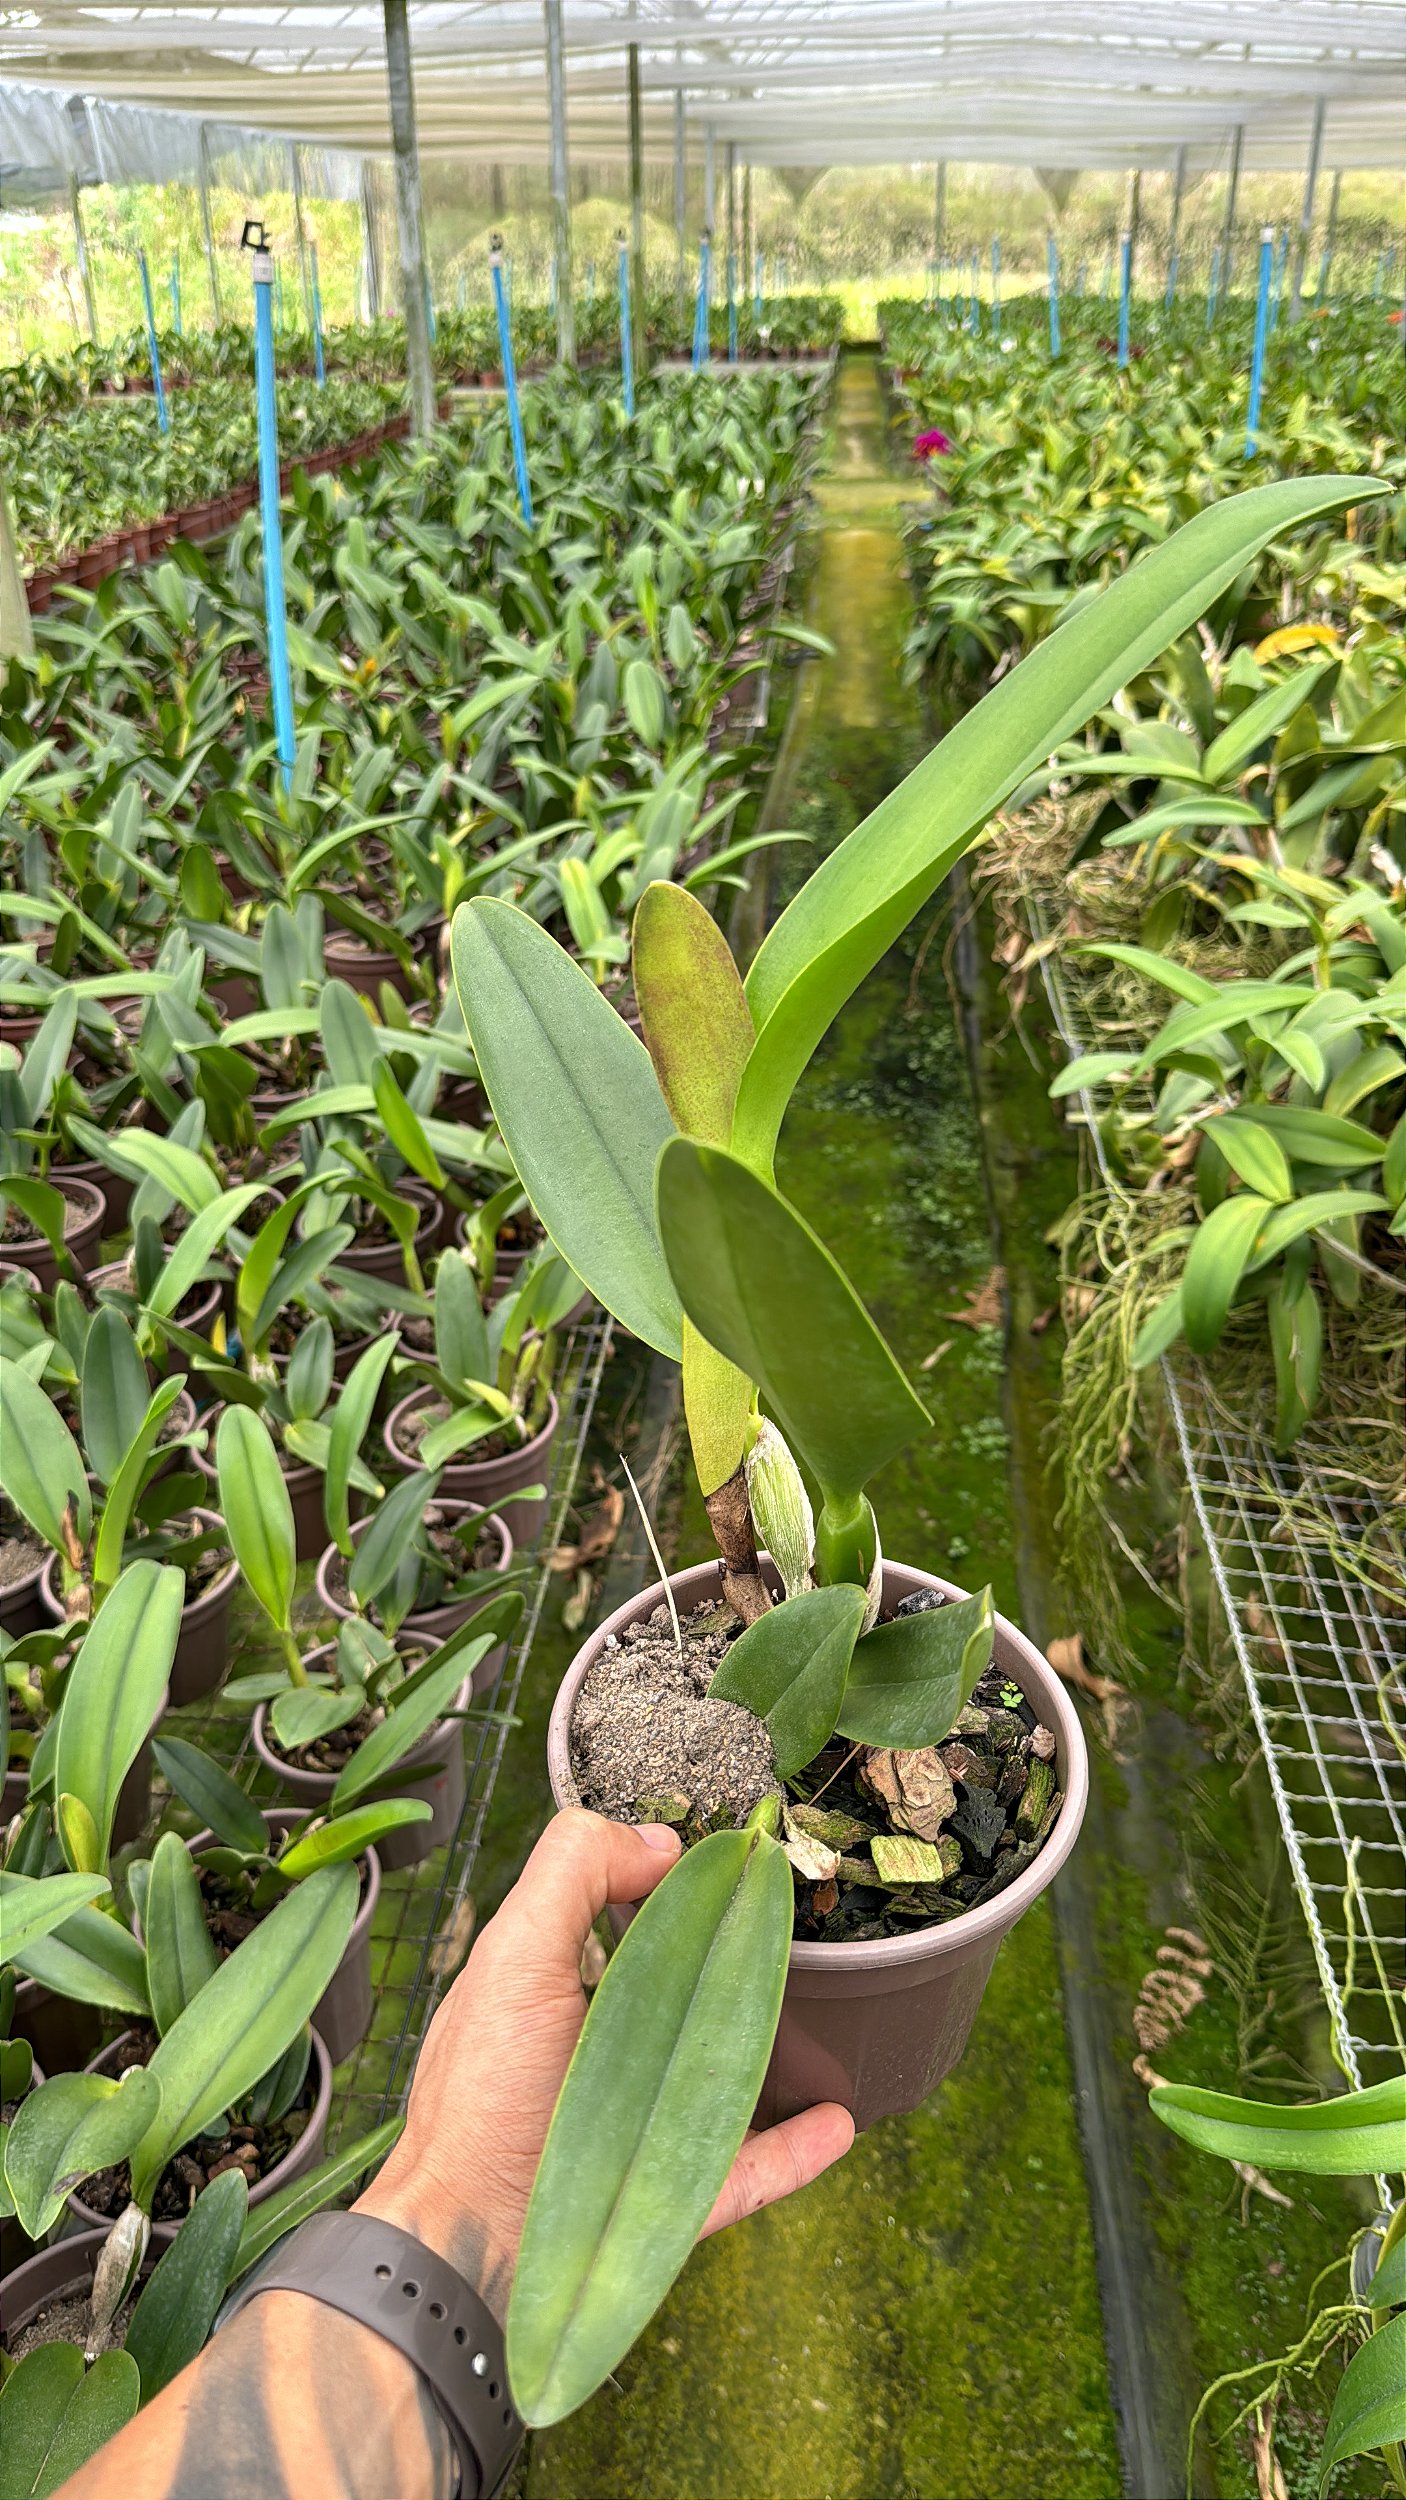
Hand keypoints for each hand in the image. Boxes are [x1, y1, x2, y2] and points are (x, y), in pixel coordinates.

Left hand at [358, 1807, 853, 2312]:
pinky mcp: (672, 2192)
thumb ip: (573, 1872)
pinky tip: (836, 2123)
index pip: (630, 1923)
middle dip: (741, 1967)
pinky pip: (746, 2166)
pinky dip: (793, 2148)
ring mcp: (642, 2126)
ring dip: (775, 2054)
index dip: (679, 1889)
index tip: (737, 1861)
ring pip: (722, 2080)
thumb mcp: (513, 1955)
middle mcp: (606, 2054)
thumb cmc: (479, 2097)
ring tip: (831, 2020)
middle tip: (801, 1932)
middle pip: (689, 1997)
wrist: (464, 2245)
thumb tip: (662, 1839)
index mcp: (565, 1991)